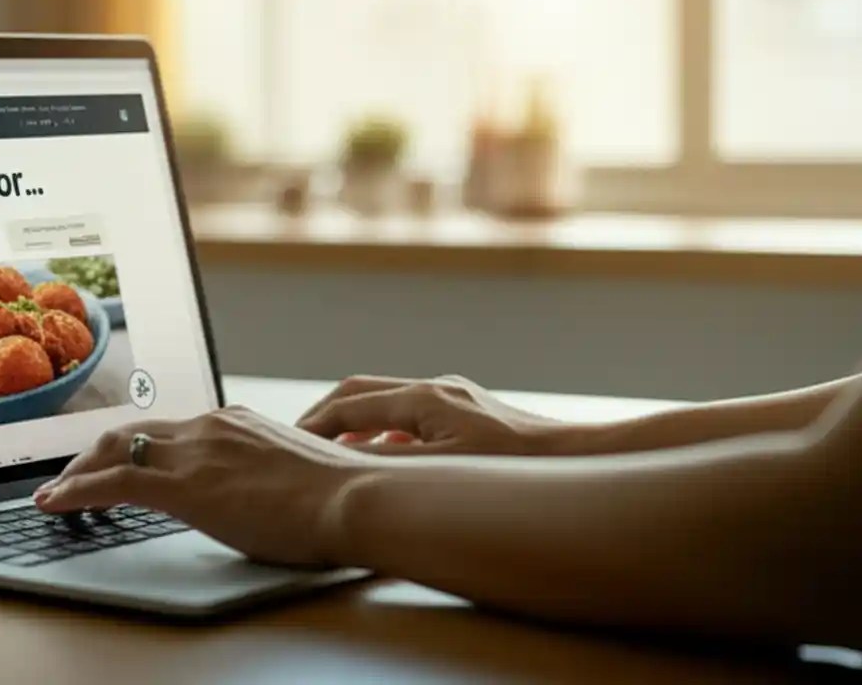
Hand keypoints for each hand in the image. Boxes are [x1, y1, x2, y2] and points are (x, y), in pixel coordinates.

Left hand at [34, 406, 361, 565]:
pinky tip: (54, 502)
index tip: (121, 459)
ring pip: (116, 450)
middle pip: (135, 431)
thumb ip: (267, 473)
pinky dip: (75, 490)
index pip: (170, 429)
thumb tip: (262, 491)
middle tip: (73, 473)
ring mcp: (195, 451)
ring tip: (56, 491)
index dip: (137, 445)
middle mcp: (210, 427)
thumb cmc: (342, 497)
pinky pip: (113, 482)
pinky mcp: (185, 484)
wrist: (355, 498)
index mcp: (236, 423)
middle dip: (96, 451)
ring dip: (79, 470)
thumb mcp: (296, 475)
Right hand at [298, 375, 569, 455]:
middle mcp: (435, 389)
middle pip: (360, 393)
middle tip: (296, 444)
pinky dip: (387, 434)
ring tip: (334, 456)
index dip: (310, 428)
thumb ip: (383, 466)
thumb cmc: (514, 469)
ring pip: (385, 403)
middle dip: (324, 418)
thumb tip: (337, 462)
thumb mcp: (439, 472)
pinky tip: (390, 462)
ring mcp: (454, 398)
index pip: (346, 406)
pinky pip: (412, 416)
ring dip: (355, 426)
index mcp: (422, 399)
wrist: (576, 458)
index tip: (285, 447)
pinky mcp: (469, 413)